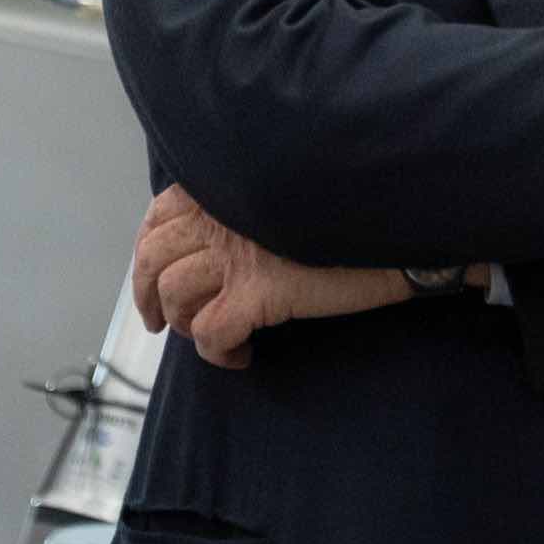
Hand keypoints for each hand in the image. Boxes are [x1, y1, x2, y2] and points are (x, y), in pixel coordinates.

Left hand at [127, 181, 410, 369]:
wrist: (397, 225)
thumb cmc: (347, 212)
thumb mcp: (282, 197)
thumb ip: (244, 208)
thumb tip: (214, 245)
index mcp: (224, 188)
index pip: (159, 215)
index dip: (146, 251)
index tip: (154, 279)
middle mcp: (222, 217)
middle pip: (152, 259)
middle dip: (148, 297)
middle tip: (162, 324)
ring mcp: (238, 254)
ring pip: (175, 297)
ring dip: (187, 325)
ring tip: (218, 334)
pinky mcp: (259, 292)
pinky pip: (211, 333)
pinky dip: (217, 352)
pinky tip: (242, 355)